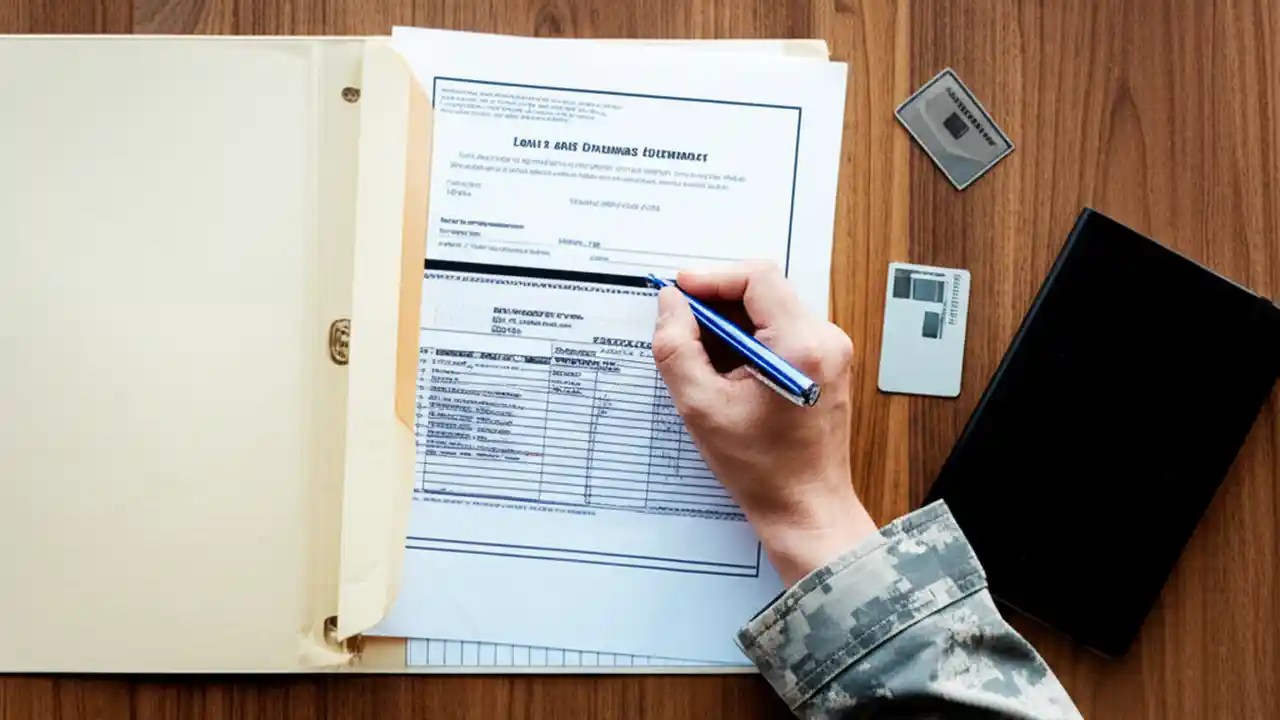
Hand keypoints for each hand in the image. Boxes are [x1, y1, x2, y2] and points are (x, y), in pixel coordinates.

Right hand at [651, 262, 877, 584]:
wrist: (806, 507)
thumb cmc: (763, 469)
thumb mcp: (701, 407)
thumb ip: (678, 348)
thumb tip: (671, 304)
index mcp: (802, 346)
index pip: (756, 277)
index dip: (710, 278)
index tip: (678, 293)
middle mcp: (825, 340)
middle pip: (763, 289)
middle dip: (716, 302)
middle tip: (681, 326)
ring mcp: (830, 350)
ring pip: (769, 308)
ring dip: (730, 322)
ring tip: (703, 357)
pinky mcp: (825, 362)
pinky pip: (780, 330)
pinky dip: (747, 338)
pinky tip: (726, 370)